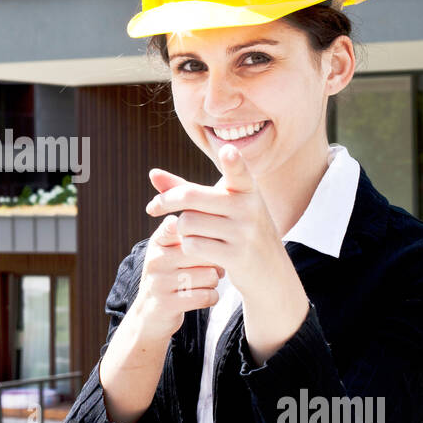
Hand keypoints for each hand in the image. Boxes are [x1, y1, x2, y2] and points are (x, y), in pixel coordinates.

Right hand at [128, 207, 224, 344]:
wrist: (149, 315)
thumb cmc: (170, 274)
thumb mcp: (170, 247)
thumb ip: (186, 224)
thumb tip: (211, 200)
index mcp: (159, 240)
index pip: (189, 226)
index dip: (207, 235)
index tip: (210, 243)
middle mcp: (156, 258)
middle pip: (206, 251)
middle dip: (215, 261)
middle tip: (214, 266)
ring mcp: (159, 281)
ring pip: (209, 275)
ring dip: (214, 281)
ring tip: (207, 281)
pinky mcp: (167, 303)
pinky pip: (205, 296)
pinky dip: (211, 297)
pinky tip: (205, 296)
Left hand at [144, 144, 280, 298]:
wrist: (270, 272)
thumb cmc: (239, 231)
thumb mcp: (222, 207)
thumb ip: (188, 189)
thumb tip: (153, 173)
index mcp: (248, 190)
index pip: (240, 173)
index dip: (233, 162)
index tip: (228, 150)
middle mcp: (249, 208)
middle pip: (191, 196)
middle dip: (166, 201)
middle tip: (152, 207)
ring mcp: (244, 232)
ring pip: (187, 222)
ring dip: (181, 229)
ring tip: (193, 233)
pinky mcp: (236, 256)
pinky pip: (192, 244)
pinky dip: (187, 246)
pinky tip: (197, 249)